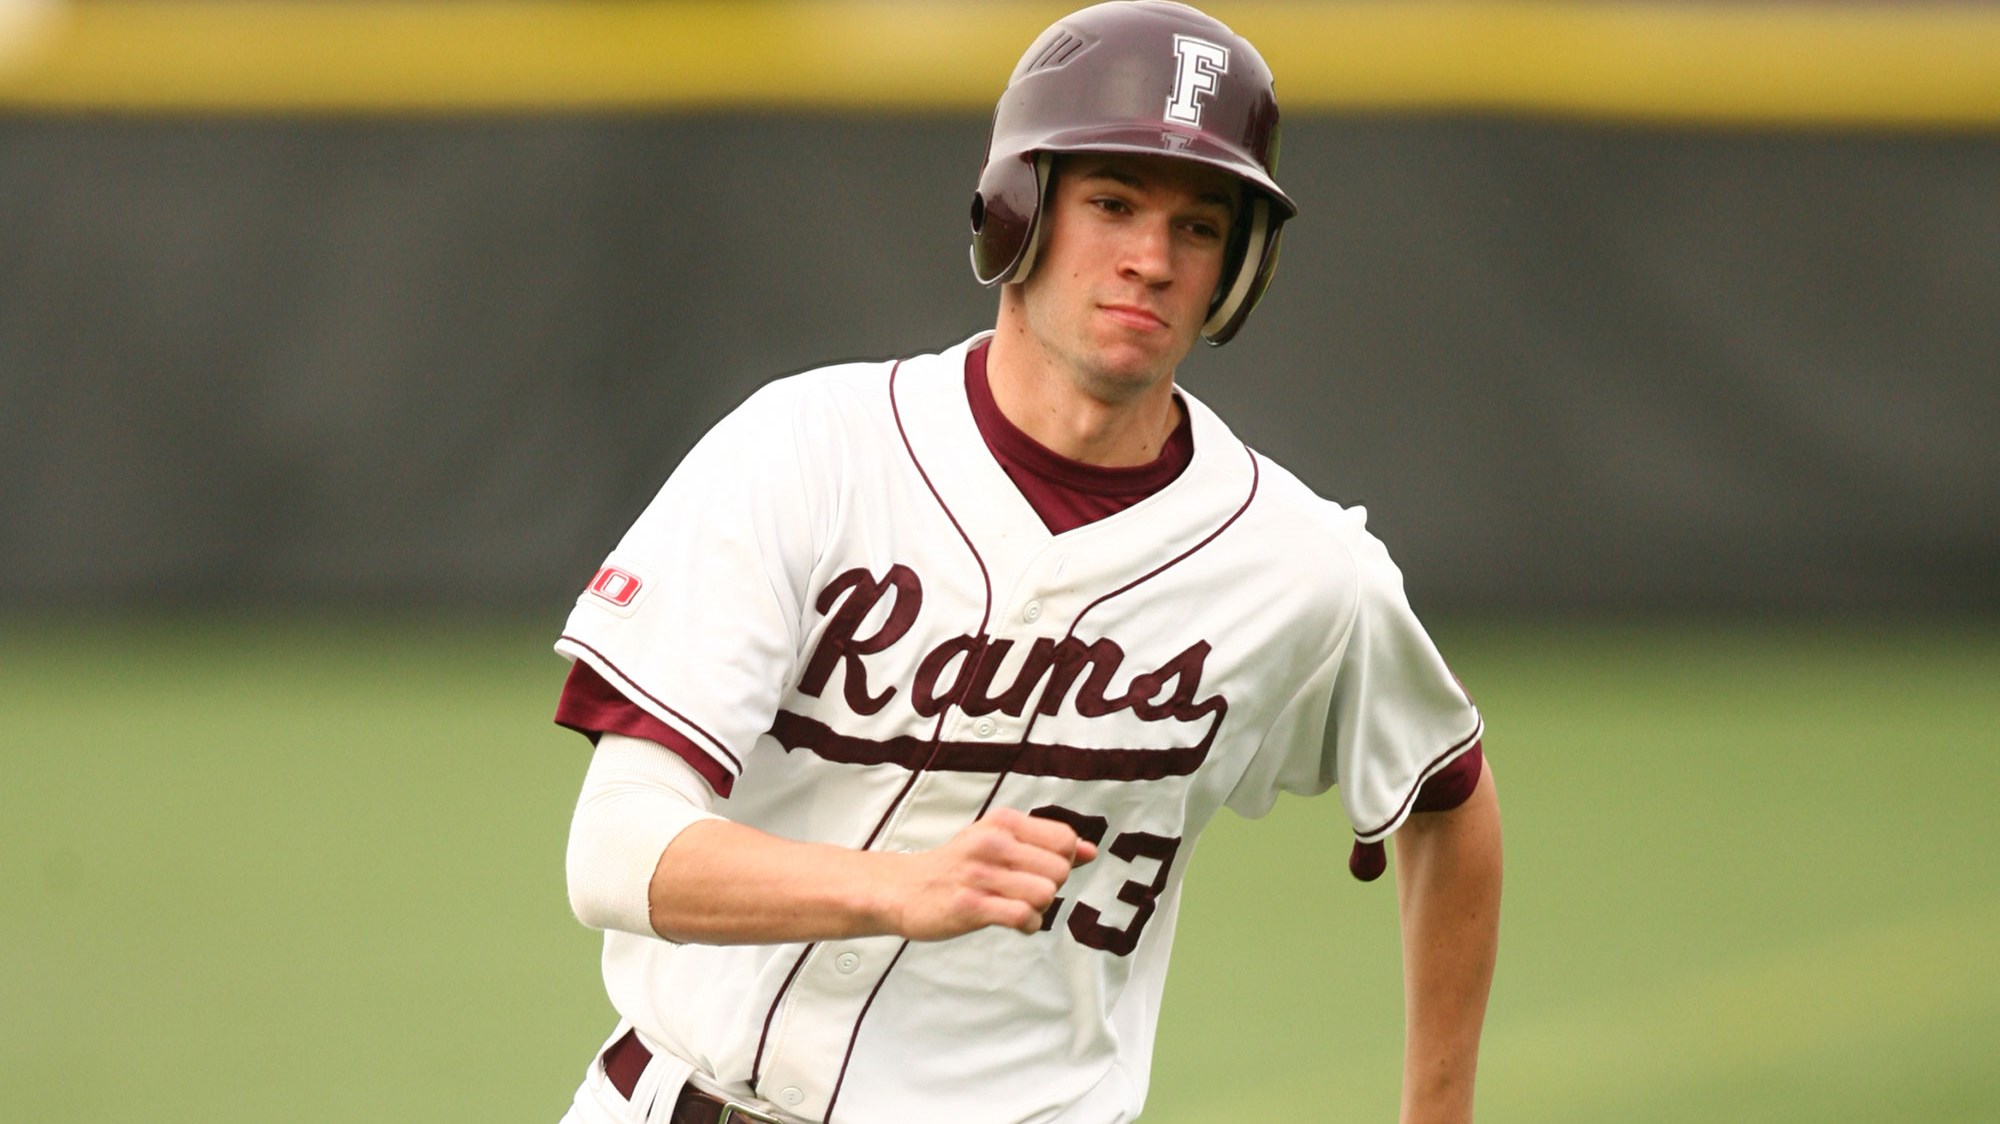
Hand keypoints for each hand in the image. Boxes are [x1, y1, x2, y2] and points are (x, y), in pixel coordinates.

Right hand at [885, 808, 1097, 940]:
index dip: (1062, 859)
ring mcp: (980, 874)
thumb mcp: (1000, 841)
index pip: (1065, 839)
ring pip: (1045, 894)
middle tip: (1023, 890)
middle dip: (1050, 886)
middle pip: (1060, 869)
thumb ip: (1047, 845)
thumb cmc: (958, 865)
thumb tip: (1091, 851)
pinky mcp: (970, 906)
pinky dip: (1027, 925)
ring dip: (1037, 908)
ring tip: (1016, 906)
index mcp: (1003, 822)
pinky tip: (1013, 921)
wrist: (903, 888)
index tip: (1038, 869)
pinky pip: (1023, 917)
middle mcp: (992, 842)